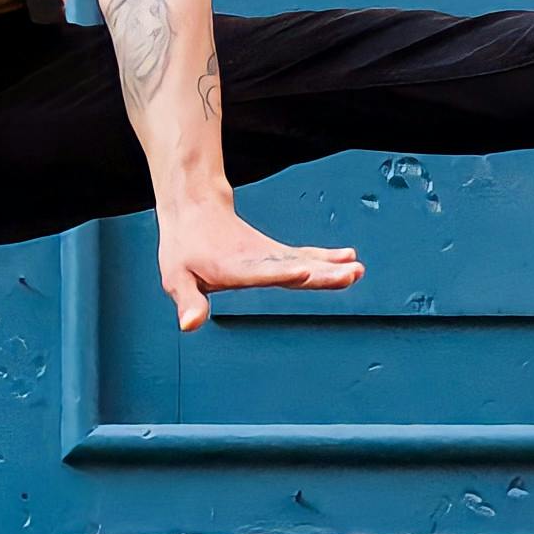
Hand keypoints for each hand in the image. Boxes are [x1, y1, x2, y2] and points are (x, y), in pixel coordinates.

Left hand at [157, 206, 361, 333]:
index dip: (282, 272)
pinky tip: (350, 261)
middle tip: (350, 274)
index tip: (305, 272)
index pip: (261, 271)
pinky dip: (327, 259)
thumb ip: (187, 301)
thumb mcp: (175, 277)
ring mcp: (269, 254)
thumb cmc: (184, 248)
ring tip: (357, 270)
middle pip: (294, 265)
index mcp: (234, 267)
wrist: (195, 209)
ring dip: (331, 266)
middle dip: (322, 272)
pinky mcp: (275, 252)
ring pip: (305, 260)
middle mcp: (258, 259)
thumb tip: (189, 325)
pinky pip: (305, 256)